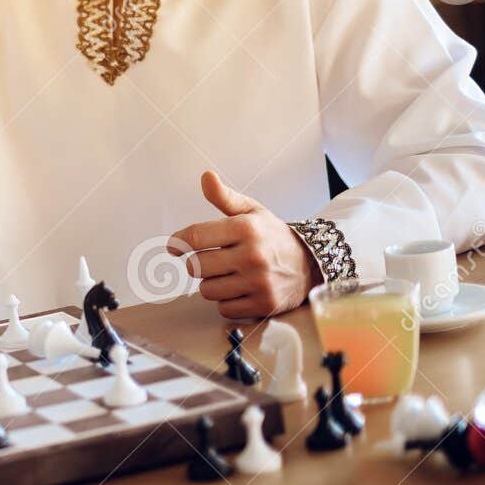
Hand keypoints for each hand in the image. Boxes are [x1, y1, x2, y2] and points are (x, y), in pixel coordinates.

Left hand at [167, 170, 319, 319]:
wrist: (310, 263)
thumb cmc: (271, 235)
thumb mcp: (251, 211)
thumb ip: (224, 196)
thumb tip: (206, 176)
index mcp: (246, 229)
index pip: (194, 237)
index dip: (178, 242)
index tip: (174, 246)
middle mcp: (253, 255)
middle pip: (196, 267)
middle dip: (199, 262)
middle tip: (214, 258)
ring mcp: (259, 282)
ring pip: (206, 290)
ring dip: (212, 283)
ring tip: (230, 273)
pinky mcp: (264, 305)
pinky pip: (224, 308)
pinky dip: (227, 301)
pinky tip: (241, 288)